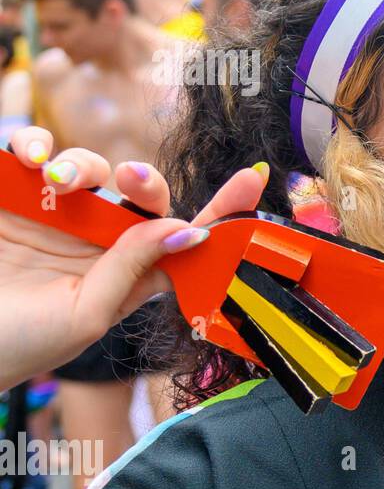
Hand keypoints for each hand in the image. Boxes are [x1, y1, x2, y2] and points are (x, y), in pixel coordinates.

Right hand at [0, 126, 268, 389]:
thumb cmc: (19, 345)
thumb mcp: (86, 316)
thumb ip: (132, 270)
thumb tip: (184, 228)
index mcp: (129, 273)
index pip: (184, 236)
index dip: (222, 210)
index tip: (253, 179)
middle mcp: (97, 239)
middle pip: (140, 194)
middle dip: (145, 179)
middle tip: (129, 178)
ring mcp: (53, 215)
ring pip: (90, 168)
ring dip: (82, 164)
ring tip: (57, 180)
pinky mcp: (9, 196)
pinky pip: (31, 153)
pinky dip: (33, 143)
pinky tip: (29, 156)